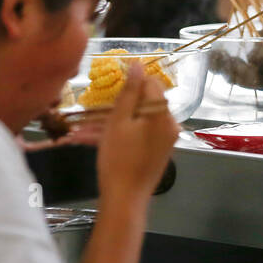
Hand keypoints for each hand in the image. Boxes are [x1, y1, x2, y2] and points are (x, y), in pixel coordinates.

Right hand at [95, 64, 179, 204]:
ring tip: (90, 131)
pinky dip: (126, 132)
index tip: (110, 93)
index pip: (151, 82)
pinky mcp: (162, 149)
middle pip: (147, 100)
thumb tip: (138, 64)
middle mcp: (171, 123)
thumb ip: (129, 92)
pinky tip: (104, 139)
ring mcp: (169, 137)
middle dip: (122, 104)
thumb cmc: (118, 159)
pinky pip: (144, 132)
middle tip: (96, 113)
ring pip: (142, 117)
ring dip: (119, 120)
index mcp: (162, 113)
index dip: (130, 83)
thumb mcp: (118, 122)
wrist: (126, 198)